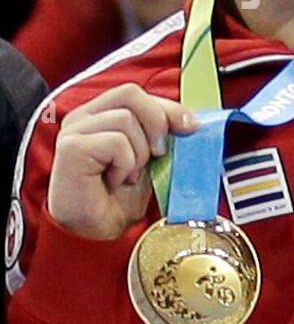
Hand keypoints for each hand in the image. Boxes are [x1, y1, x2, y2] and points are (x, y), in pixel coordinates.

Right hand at [48, 84, 197, 240]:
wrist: (99, 230)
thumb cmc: (120, 196)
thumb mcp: (150, 158)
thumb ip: (162, 133)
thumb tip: (191, 120)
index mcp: (101, 114)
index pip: (136, 93)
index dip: (168, 107)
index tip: (190, 127)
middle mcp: (84, 117)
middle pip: (131, 94)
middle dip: (157, 123)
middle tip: (157, 155)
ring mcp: (74, 131)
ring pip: (126, 120)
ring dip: (139, 153)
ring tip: (128, 175)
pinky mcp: (72, 148)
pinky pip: (116, 142)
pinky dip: (126, 165)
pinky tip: (116, 180)